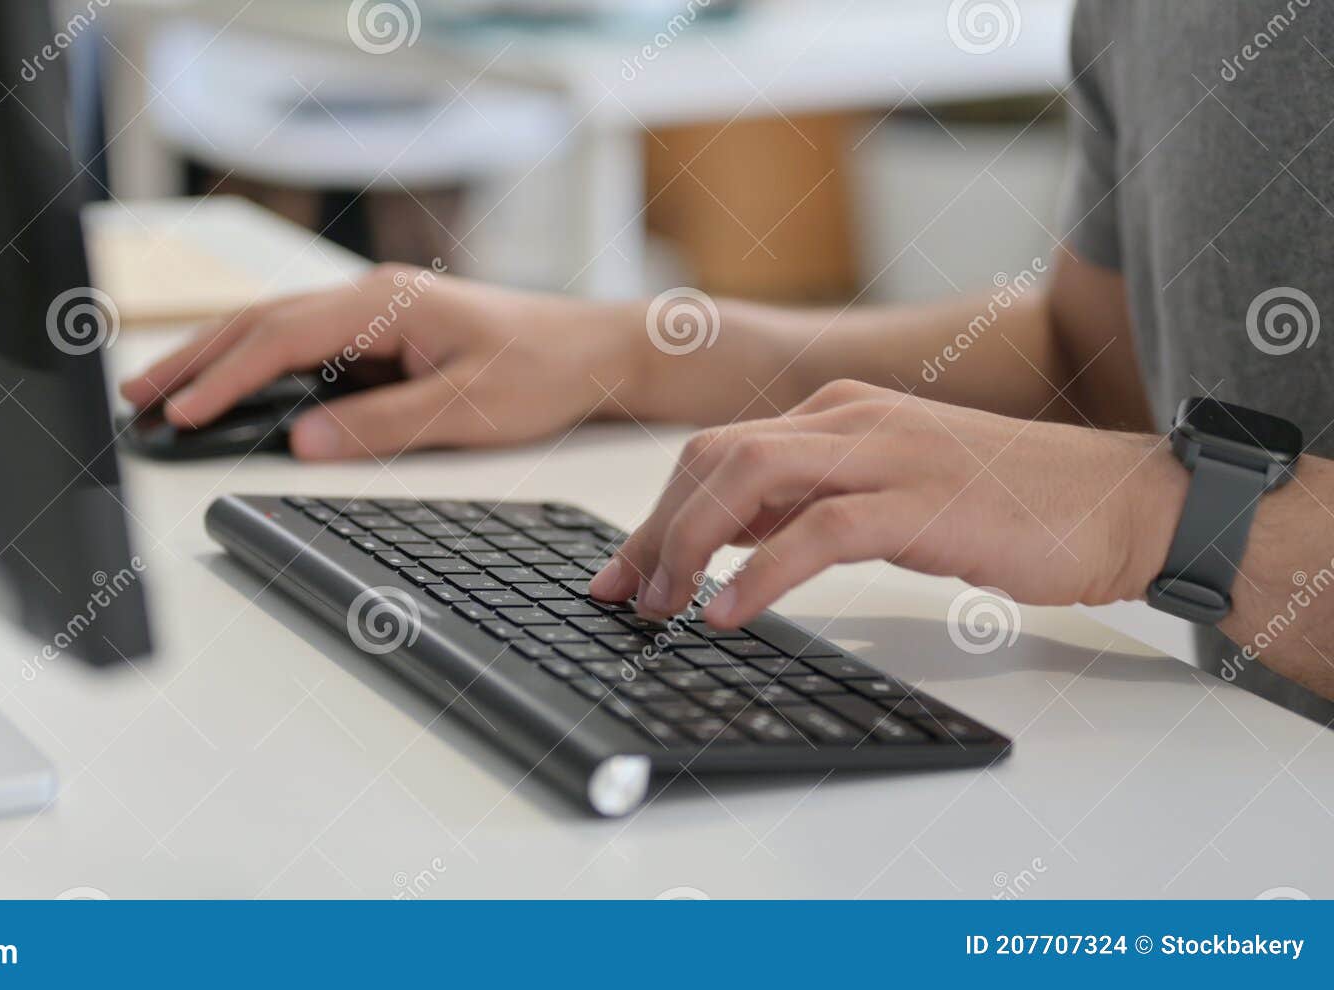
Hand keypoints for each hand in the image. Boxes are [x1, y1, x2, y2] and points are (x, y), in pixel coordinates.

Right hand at [120, 265, 639, 459]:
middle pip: (260, 325)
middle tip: (134, 399)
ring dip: (215, 359)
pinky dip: (255, 364)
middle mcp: (370, 297)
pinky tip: (229, 387)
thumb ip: (382, 424)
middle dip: (194, 361)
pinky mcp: (380, 334)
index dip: (225, 378)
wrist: (595, 351)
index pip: (282, 340)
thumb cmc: (543, 370)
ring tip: (160, 392)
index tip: (181, 414)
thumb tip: (303, 441)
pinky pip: (302, 345)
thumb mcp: (467, 407)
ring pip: (273, 331)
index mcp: (385, 303)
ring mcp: (372, 313)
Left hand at [589, 380, 1188, 626]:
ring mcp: (886, 454)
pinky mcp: (921, 502)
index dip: (658, 512)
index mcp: (839, 415)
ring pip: (749, 478)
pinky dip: (759, 573)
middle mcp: (850, 420)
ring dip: (689, 545)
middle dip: (655, 529)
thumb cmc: (1009, 508)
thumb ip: (808, 503)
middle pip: (714, 458)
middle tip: (624, 593)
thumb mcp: (887, 494)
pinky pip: (816, 532)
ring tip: (662, 604)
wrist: (1121, 503)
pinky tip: (728, 612)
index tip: (621, 570)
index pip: (718, 452)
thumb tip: (728, 540)